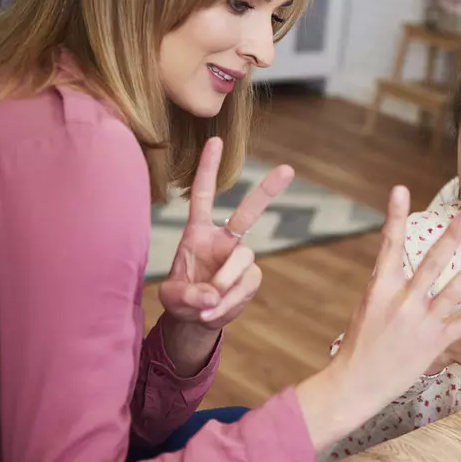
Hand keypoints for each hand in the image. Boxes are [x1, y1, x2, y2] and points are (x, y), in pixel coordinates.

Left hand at [159, 137, 293, 329]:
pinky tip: (215, 311)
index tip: (215, 141)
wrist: (196, 320)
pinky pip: (246, 286)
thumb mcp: (172, 298)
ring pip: (243, 259)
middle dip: (268, 190)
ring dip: (225, 282)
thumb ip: (187, 295)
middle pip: (249, 211)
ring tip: (208, 304)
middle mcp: (224, 240)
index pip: (203, 195)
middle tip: (288, 169)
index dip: (208, 168)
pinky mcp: (251, 278)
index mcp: (198, 232)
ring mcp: (240, 258)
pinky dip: (231, 301)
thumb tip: (212, 295)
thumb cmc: (181, 300)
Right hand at [294, 185, 460, 451]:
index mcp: (380, 288)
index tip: (400, 190)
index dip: (395, 217)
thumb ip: (387, 281)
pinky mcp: (437, 341)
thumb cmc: (361, 341)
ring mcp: (422, 322)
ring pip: (455, 290)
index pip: (389, 245)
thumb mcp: (369, 304)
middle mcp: (403, 302)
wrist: (357, 382)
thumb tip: (394, 256)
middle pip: (431, 264)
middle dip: (451, 238)